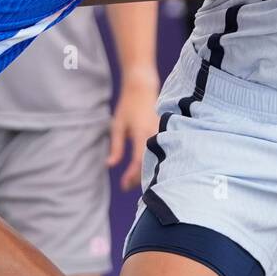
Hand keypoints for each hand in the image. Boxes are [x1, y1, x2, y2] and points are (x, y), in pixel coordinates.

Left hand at [107, 66, 160, 190]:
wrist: (143, 88)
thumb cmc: (128, 107)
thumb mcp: (117, 126)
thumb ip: (116, 147)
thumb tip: (109, 165)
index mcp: (142, 133)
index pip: (138, 161)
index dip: (131, 176)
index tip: (123, 185)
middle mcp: (155, 134)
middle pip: (150, 164)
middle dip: (138, 179)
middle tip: (126, 187)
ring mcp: (163, 133)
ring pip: (157, 159)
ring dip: (146, 172)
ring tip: (134, 181)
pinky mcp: (167, 133)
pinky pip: (162, 152)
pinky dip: (154, 162)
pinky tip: (146, 169)